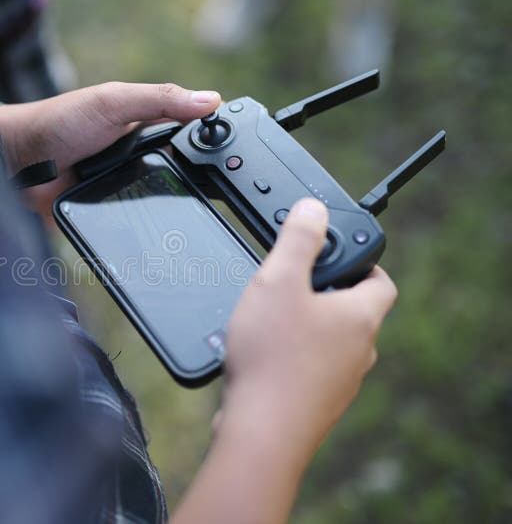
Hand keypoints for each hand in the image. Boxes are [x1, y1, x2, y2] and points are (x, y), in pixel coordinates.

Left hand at [0, 82, 220, 219]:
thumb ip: (159, 99)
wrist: (19, 163)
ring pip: (161, 199)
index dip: (210, 142)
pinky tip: (163, 234)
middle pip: (180, 170)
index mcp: (144, 123)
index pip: (188, 132)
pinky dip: (147, 225)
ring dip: (171, 206)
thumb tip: (211, 100)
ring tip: (193, 218)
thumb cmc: (60, 122)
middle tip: (218, 194)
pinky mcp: (111, 210)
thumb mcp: (113, 103)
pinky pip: (137, 221)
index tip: (234, 154)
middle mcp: (138, 154)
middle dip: (195, 181)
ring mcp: (125, 184)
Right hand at [222, 197, 397, 462]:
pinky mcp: (317, 405)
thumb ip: (297, 240)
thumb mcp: (278, 281)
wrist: (262, 433)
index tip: (342, 253)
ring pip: (332, 344)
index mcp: (359, 316)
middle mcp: (359, 352)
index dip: (366, 262)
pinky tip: (262, 358)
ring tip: (271, 322)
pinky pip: (311, 372)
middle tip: (294, 284)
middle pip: (354, 312)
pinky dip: (294, 359)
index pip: (381, 280)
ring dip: (309, 329)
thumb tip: (314, 209)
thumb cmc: (273, 358)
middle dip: (327, 294)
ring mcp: (340, 383)